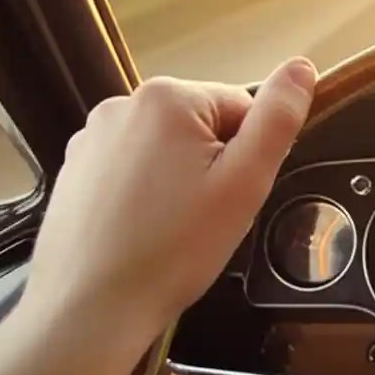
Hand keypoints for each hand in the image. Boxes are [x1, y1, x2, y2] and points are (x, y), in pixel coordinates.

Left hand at [22, 57, 316, 339]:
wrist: (88, 308)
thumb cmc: (175, 249)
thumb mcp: (245, 184)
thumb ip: (277, 120)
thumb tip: (301, 66)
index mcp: (168, 97)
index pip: (241, 109)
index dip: (247, 157)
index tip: (231, 199)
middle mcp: (123, 103)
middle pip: (201, 126)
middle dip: (212, 167)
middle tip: (204, 218)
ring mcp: (91, 136)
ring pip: (166, 149)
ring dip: (178, 180)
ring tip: (170, 229)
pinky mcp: (73, 169)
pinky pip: (131, 168)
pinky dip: (143, 194)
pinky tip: (140, 232)